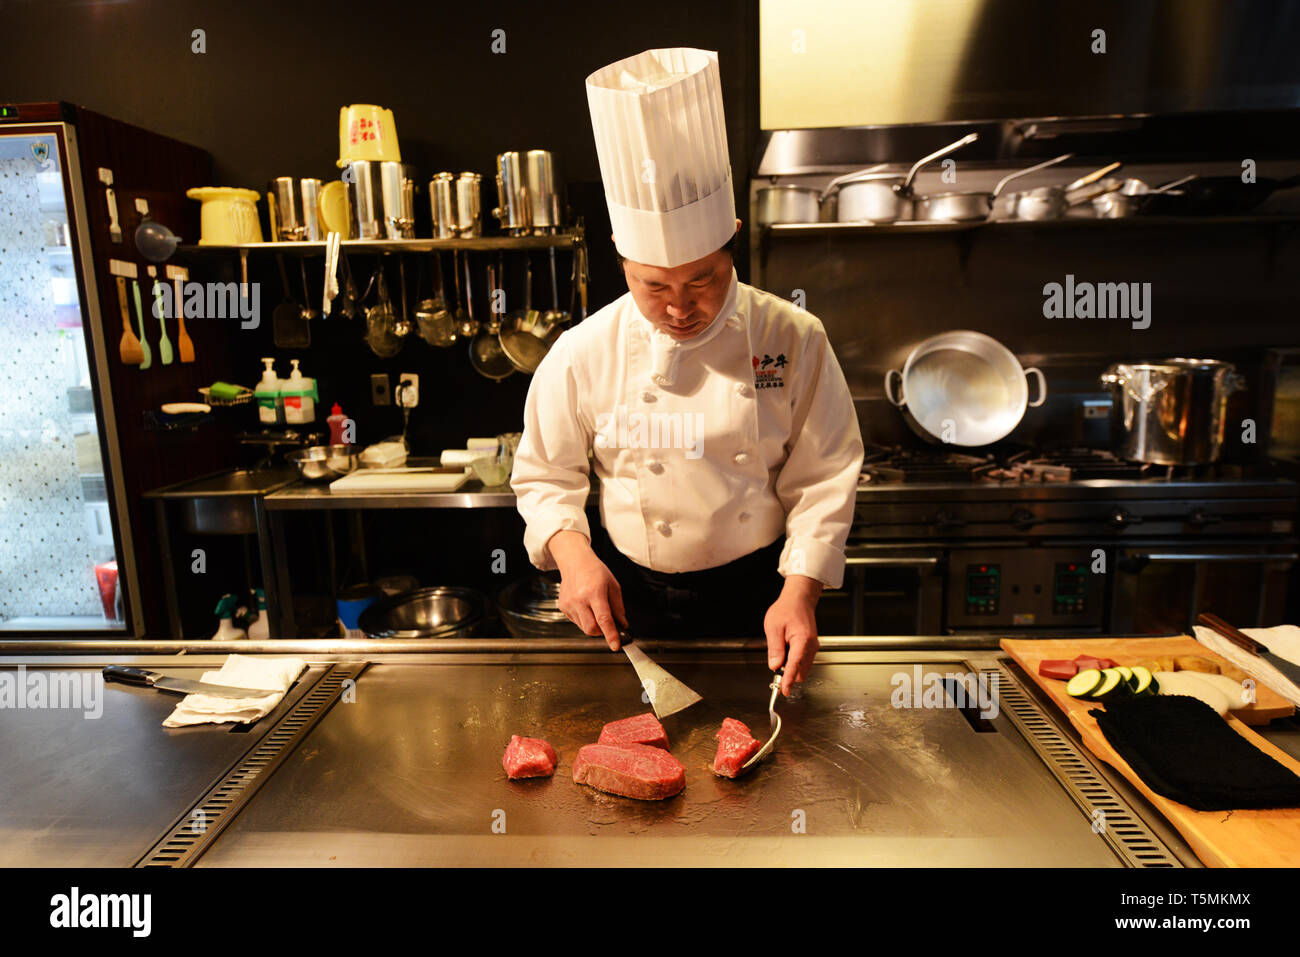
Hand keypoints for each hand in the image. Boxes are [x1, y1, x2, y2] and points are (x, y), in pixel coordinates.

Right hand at [548, 530, 626, 649]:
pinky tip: (586, 607)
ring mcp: (569, 604)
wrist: (574, 561)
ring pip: (584, 628)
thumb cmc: (595, 571)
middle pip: (592, 629)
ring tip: (595, 609)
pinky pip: (577, 622)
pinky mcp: (563, 607)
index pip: (604, 619)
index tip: (615, 645)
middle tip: (608, 624)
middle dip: (602, 632)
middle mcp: (579, 599)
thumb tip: (623, 625)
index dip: (611, 634)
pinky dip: (585, 620)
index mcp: (594, 592)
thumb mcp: (613, 586)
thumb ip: (618, 607)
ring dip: (594, 625)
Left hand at [764, 575, 821, 695]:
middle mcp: (811, 646)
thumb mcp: (774, 627)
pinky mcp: (811, 647)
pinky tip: (786, 652)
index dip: (788, 680)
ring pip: (803, 668)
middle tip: (775, 665)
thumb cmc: (787, 609)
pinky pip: (804, 661)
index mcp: (802, 640)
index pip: (795, 666)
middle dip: (788, 673)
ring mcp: (813, 647)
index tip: (784, 691)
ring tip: (779, 653)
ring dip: (791, 668)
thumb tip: (775, 666)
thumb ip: (775, 648)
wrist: (799, 600)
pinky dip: (794, 662)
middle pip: (801, 671)